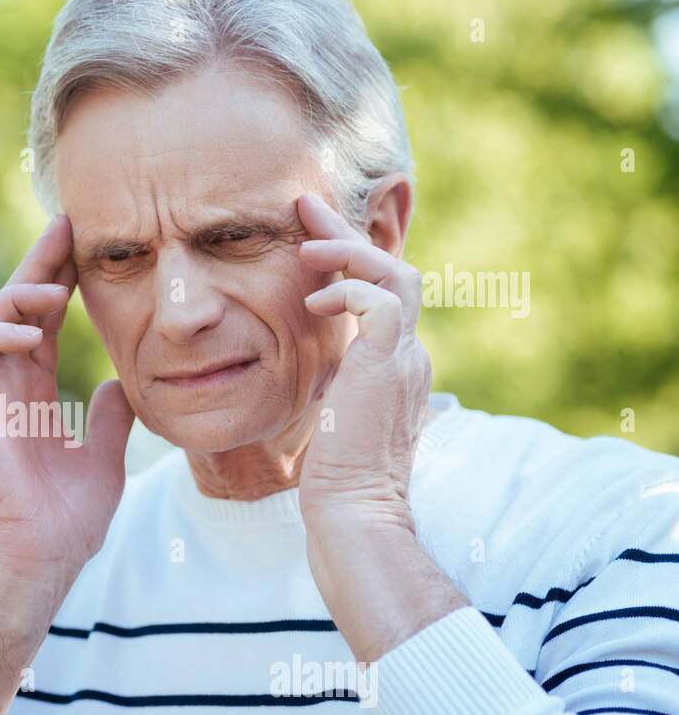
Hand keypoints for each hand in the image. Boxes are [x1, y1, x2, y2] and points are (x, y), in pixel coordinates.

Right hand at [0, 215, 135, 583]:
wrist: (41, 561)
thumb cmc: (67, 521)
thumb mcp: (105, 457)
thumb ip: (110, 419)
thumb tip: (123, 387)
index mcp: (34, 391)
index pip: (43, 319)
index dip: (60, 279)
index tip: (86, 245)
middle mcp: (6, 386)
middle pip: (11, 305)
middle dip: (37, 263)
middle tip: (66, 227)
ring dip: (13, 296)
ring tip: (52, 290)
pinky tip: (34, 333)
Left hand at [294, 191, 432, 531]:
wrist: (354, 509)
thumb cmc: (335, 474)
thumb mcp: (335, 414)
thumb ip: (336, 383)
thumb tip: (318, 372)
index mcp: (397, 365)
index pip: (383, 294)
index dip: (350, 262)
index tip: (310, 240)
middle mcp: (409, 355)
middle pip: (392, 270)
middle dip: (347, 234)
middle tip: (304, 206)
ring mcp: (404, 358)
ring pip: (394, 274)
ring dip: (349, 251)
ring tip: (305, 243)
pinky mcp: (387, 364)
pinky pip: (378, 300)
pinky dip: (346, 289)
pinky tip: (312, 302)